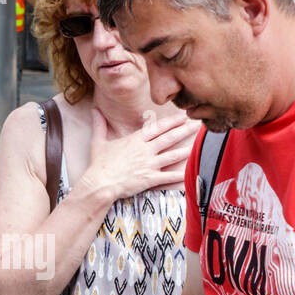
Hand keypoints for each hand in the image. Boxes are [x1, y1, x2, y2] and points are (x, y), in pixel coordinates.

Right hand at [81, 109, 199, 201]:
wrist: (100, 184)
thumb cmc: (98, 164)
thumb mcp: (98, 142)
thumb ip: (99, 125)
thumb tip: (95, 110)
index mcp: (135, 140)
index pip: (157, 127)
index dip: (172, 121)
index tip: (183, 116)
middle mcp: (145, 150)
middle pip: (169, 138)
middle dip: (185, 130)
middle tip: (198, 123)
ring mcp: (149, 165)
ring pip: (173, 155)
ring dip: (187, 148)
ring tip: (199, 143)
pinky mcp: (150, 179)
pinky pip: (169, 176)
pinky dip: (181, 174)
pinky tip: (191, 171)